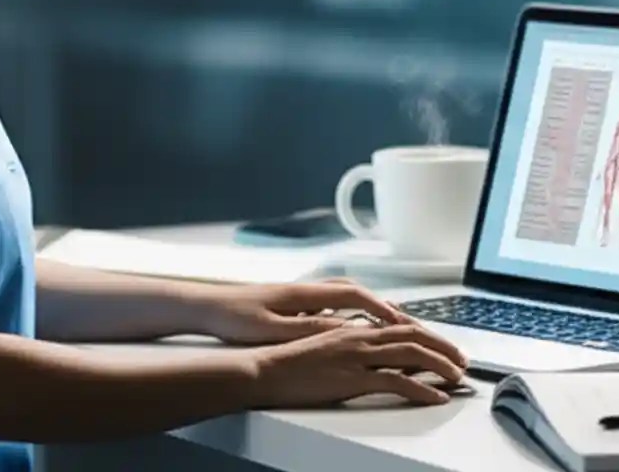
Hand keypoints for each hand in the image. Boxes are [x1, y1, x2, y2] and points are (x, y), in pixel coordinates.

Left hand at [200, 278, 411, 344]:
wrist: (206, 306)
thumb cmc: (233, 318)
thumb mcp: (270, 329)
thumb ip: (307, 328)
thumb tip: (342, 329)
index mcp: (303, 293)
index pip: (354, 296)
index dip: (381, 309)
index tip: (403, 323)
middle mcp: (307, 289)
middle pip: (357, 292)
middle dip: (386, 306)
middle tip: (411, 324)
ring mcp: (301, 294)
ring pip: (347, 295)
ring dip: (372, 307)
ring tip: (395, 324)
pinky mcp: (295, 303)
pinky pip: (335, 303)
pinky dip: (354, 311)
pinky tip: (359, 326)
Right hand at [248, 323, 468, 407]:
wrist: (265, 371)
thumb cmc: (289, 363)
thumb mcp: (325, 347)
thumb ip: (351, 346)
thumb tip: (374, 353)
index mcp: (354, 328)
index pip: (401, 326)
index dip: (429, 335)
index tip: (445, 346)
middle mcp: (360, 336)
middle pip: (413, 335)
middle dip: (443, 346)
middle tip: (462, 360)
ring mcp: (358, 356)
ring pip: (412, 354)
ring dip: (441, 365)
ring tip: (457, 376)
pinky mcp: (353, 378)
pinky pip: (397, 382)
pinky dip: (422, 389)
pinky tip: (435, 396)